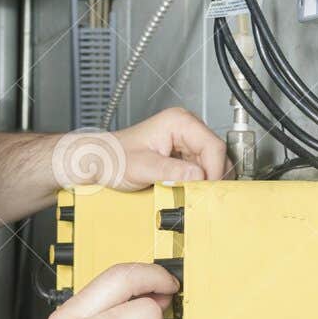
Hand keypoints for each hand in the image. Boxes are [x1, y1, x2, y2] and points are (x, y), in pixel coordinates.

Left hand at [100, 107, 231, 189]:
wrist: (100, 163)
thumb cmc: (114, 158)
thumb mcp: (142, 167)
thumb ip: (170, 172)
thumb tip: (198, 177)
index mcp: (178, 122)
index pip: (213, 146)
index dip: (215, 171)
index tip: (208, 190)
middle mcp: (185, 129)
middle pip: (217, 155)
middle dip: (212, 178)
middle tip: (202, 197)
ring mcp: (185, 143)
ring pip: (212, 165)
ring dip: (205, 182)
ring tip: (191, 195)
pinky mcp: (183, 156)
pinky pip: (201, 171)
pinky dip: (198, 184)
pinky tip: (187, 191)